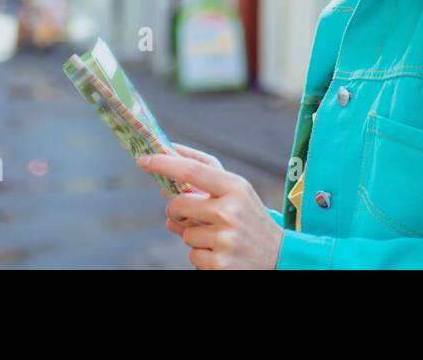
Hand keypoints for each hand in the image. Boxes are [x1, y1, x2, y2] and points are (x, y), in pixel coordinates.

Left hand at [137, 153, 283, 269]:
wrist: (278, 255)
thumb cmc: (251, 217)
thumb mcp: (237, 191)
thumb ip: (206, 177)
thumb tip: (167, 166)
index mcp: (235, 187)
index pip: (192, 171)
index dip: (165, 163)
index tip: (144, 159)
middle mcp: (230, 211)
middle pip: (178, 205)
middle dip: (176, 210)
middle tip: (189, 213)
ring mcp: (224, 239)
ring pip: (184, 233)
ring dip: (194, 235)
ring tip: (219, 235)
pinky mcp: (219, 264)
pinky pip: (192, 254)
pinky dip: (201, 254)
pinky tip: (220, 252)